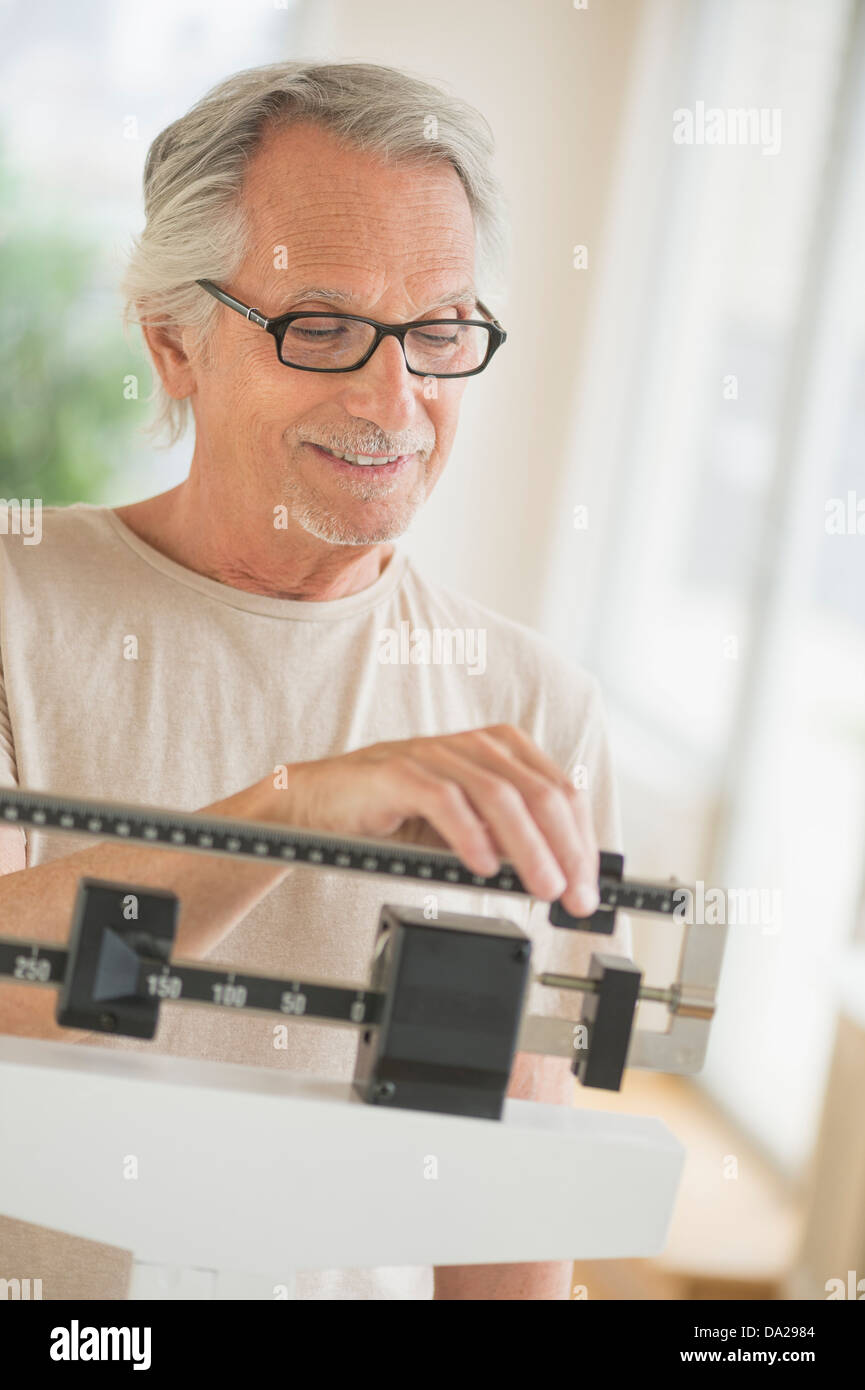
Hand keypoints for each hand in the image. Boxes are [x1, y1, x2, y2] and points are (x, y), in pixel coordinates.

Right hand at [266, 725, 599, 917]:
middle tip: (576, 895)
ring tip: (542, 887)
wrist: (320, 803)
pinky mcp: (397, 772)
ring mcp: (435, 754)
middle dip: (567, 849)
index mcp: (500, 749)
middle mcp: (474, 745)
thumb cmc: (397, 814)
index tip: (591, 886)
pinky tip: (483, 866)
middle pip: (539, 793)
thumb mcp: (467, 830)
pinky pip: (444, 800)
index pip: (560, 790)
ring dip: (529, 847)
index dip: (582, 840)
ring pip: (500, 796)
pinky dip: (470, 835)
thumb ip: (509, 842)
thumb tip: (559, 875)